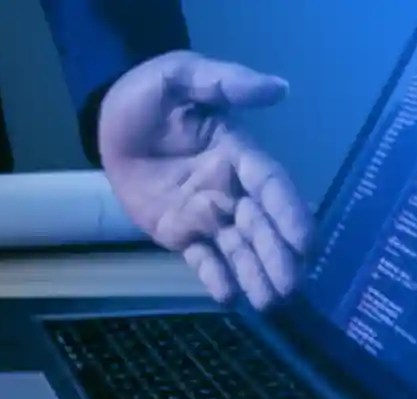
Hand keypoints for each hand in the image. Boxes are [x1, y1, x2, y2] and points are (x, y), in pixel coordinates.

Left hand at [99, 51, 313, 308]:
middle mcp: (228, 187)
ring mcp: (203, 212)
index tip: (306, 243)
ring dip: (254, 274)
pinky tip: (228, 298)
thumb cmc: (151, 94)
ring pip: (236, 247)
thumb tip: (278, 88)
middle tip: (292, 289)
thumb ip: (225, 84)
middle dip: (277, 257)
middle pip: (259, 225)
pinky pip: (201, 257)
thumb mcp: (183, 76)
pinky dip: (215, 277)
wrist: (109, 117)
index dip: (289, 213)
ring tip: (270, 304)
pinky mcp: (178, 230)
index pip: (270, 185)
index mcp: (237, 153)